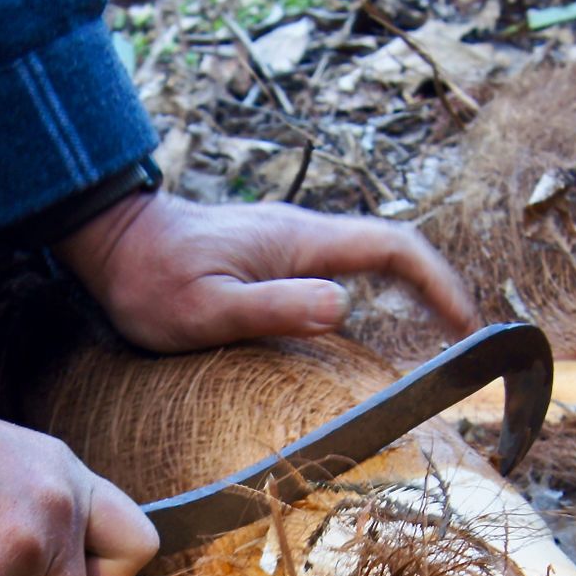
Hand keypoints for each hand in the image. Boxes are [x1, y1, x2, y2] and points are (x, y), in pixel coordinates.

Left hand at [54, 190, 474, 353]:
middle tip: (462, 338)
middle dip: (436, 289)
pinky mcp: (271, 259)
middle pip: (391, 252)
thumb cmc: (150, 281)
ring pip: (367, 261)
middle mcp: (303, 235)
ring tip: (431, 340)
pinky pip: (339, 272)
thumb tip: (343, 308)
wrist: (110, 244)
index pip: (393, 249)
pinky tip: (366, 335)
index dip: (439, 283)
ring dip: (406, 293)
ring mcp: (288, 245)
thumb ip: (274, 306)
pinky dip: (371, 297)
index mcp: (300, 241)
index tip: (466, 323)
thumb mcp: (207, 308)